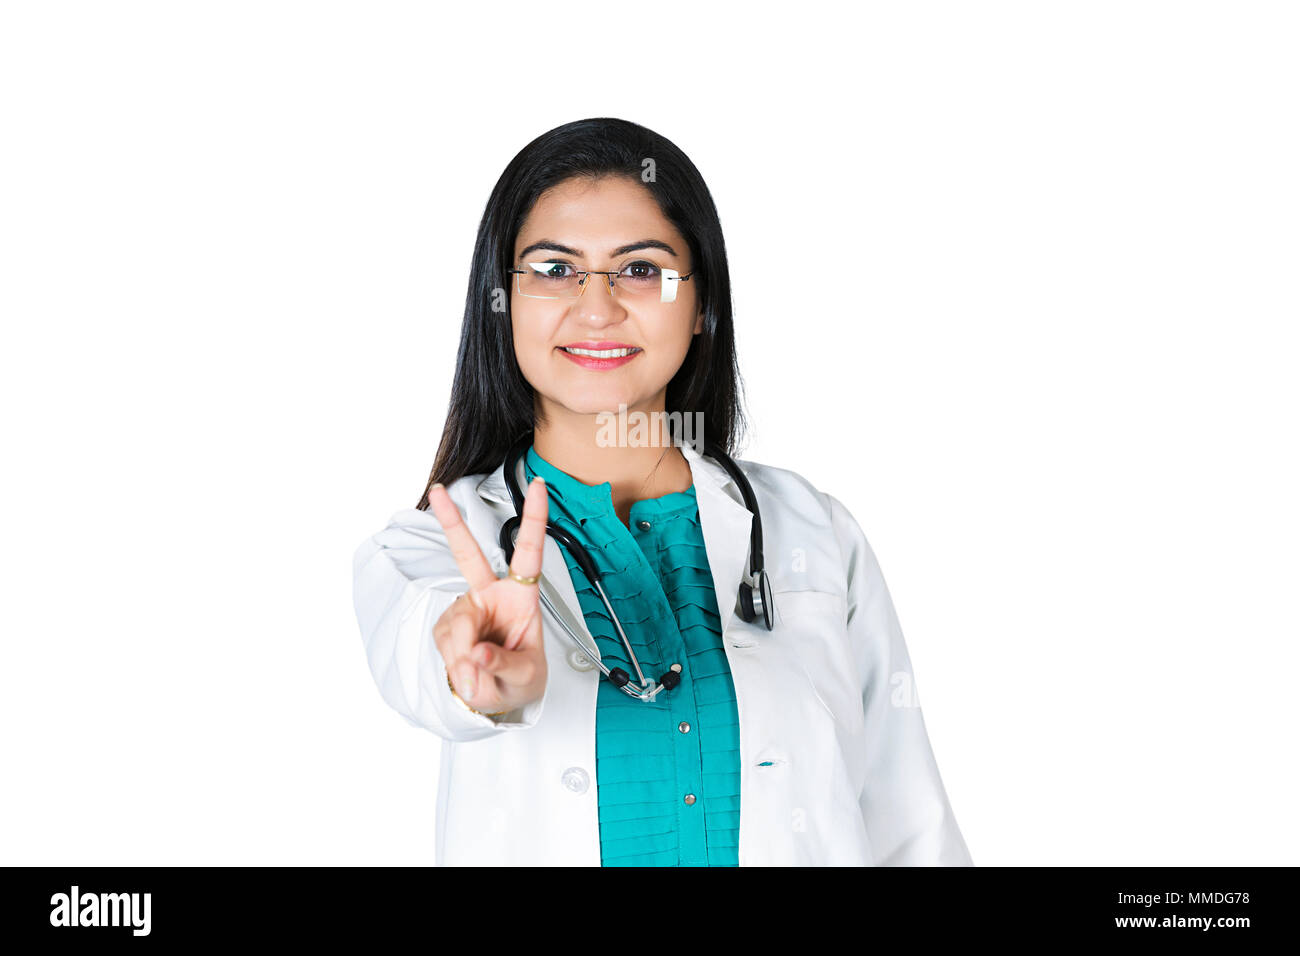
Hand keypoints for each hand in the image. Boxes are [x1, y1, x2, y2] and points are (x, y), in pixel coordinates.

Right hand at [426, 476, 548, 716]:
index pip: (529, 552)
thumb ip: (502, 665)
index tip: (537, 486)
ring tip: (480, 678)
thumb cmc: (521, 678)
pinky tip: (467, 671)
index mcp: (522, 596)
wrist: (500, 697)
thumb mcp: (525, 677)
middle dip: (451, 522)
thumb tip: (476, 654)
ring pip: (457, 626)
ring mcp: (466, 609)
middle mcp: (491, 595)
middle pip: (468, 555)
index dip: (534, 518)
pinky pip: (446, 644)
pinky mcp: (447, 626)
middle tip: (438, 493)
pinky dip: (456, 665)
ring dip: (466, 658)